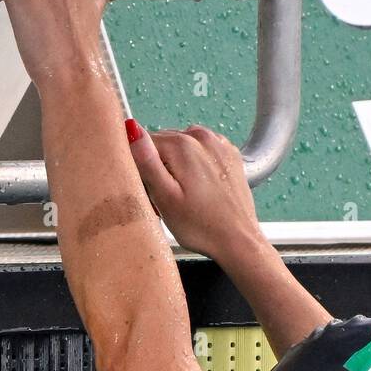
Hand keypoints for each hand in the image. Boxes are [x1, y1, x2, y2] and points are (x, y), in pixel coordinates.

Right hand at [126, 123, 262, 265]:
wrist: (239, 241)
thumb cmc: (202, 227)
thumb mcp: (165, 198)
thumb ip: (146, 160)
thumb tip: (131, 128)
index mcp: (182, 144)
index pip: (143, 144)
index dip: (142, 169)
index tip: (151, 191)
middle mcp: (202, 137)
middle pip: (163, 144)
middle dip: (160, 168)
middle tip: (167, 198)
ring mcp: (218, 144)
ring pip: (182, 148)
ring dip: (177, 167)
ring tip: (184, 196)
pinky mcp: (229, 155)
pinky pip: (201, 153)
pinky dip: (196, 167)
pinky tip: (200, 189)